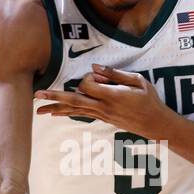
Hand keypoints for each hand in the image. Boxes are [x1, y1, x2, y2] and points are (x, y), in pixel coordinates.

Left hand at [34, 64, 174, 139]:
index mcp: (113, 96)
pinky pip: (80, 114)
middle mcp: (104, 107)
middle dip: (55, 97)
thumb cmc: (149, 100)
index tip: (99, 75)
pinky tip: (55, 113)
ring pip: (74, 110)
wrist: (155, 124)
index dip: (88, 78)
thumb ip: (116, 74)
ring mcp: (101, 115)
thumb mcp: (138, 81)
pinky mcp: (102, 118)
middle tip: (37, 95)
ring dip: (55, 108)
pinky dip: (66, 113)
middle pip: (74, 101)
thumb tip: (94, 69)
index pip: (88, 86)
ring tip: (38, 109)